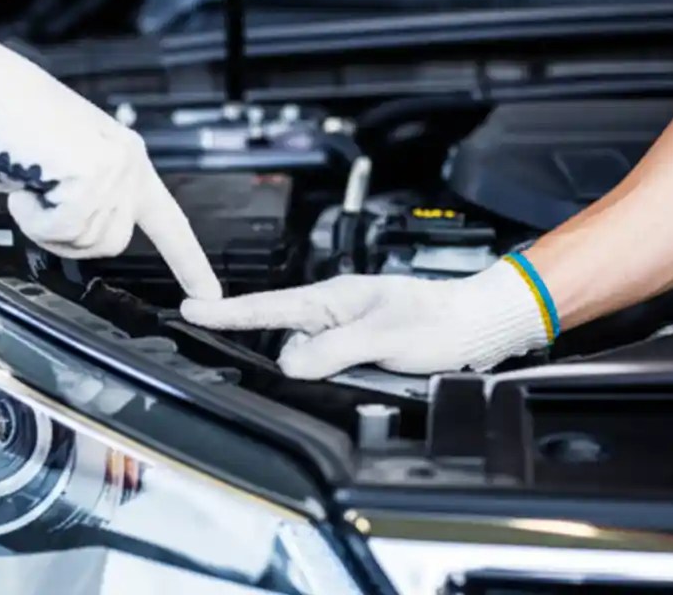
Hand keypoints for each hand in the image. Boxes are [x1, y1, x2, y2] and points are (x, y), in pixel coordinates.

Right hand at [0, 20, 221, 299]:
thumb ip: (86, 200)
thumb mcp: (62, 168)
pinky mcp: (93, 173)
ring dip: (45, 225)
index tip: (209, 296)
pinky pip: (63, 229)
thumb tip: (82, 232)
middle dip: (65, 236)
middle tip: (36, 199)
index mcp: (127, 160)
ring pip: (86, 241)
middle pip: (110, 245)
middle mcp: (129, 163)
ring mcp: (115, 167)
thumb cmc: (4, 124)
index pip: (169, 223)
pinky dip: (33, 218)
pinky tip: (23, 184)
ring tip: (29, 182)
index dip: (189, 264)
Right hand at [180, 261, 550, 377]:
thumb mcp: (380, 337)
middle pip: (289, 341)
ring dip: (328, 371)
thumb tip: (290, 365)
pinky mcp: (364, 347)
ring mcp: (349, 329)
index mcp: (333, 298)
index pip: (269, 306)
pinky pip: (335, 365)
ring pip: (313, 358)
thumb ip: (330, 351)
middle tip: (337, 366)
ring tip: (373, 366)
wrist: (482, 325)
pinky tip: (372, 375)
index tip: (191, 309)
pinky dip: (343, 374)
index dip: (227, 311)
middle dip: (295, 361)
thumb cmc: (440, 321)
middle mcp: (336, 311)